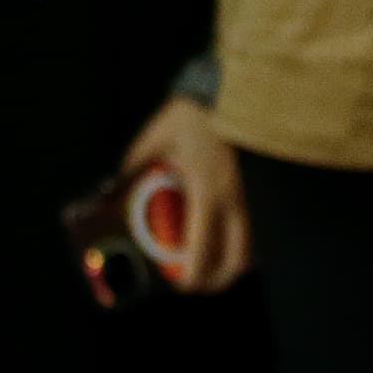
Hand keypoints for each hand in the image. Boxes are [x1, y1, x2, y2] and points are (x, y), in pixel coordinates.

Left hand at [118, 94, 250, 292]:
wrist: (232, 87)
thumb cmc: (190, 114)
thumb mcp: (155, 138)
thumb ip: (134, 165)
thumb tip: (111, 189)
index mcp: (208, 193)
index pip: (205, 250)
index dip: (194, 277)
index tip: (182, 284)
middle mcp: (236, 201)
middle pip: (239, 261)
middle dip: (219, 280)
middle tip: (197, 281)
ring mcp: (254, 195)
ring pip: (254, 247)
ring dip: (234, 263)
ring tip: (211, 263)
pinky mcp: (261, 188)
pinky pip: (259, 227)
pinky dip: (245, 242)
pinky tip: (227, 237)